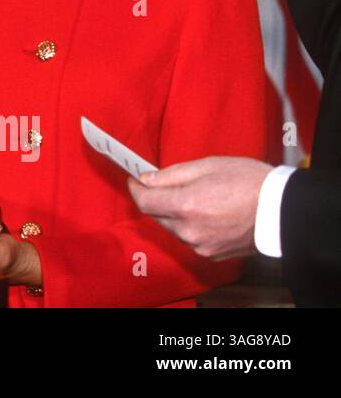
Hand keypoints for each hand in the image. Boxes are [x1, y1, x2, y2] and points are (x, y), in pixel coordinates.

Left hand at [127, 156, 270, 259]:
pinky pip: (191, 239)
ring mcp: (201, 245)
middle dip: (158, 200)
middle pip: (158, 216)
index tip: (135, 180)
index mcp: (186, 206)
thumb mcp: (207, 166)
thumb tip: (147, 179)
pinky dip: (191, 227)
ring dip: (175, 214)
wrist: (283, 210)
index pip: (145, 202)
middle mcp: (190, 230)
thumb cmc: (249, 182)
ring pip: (174, 228)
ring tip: (197, 198)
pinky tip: (208, 214)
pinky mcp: (213, 254)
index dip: (136, 189)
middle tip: (169, 185)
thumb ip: (172, 175)